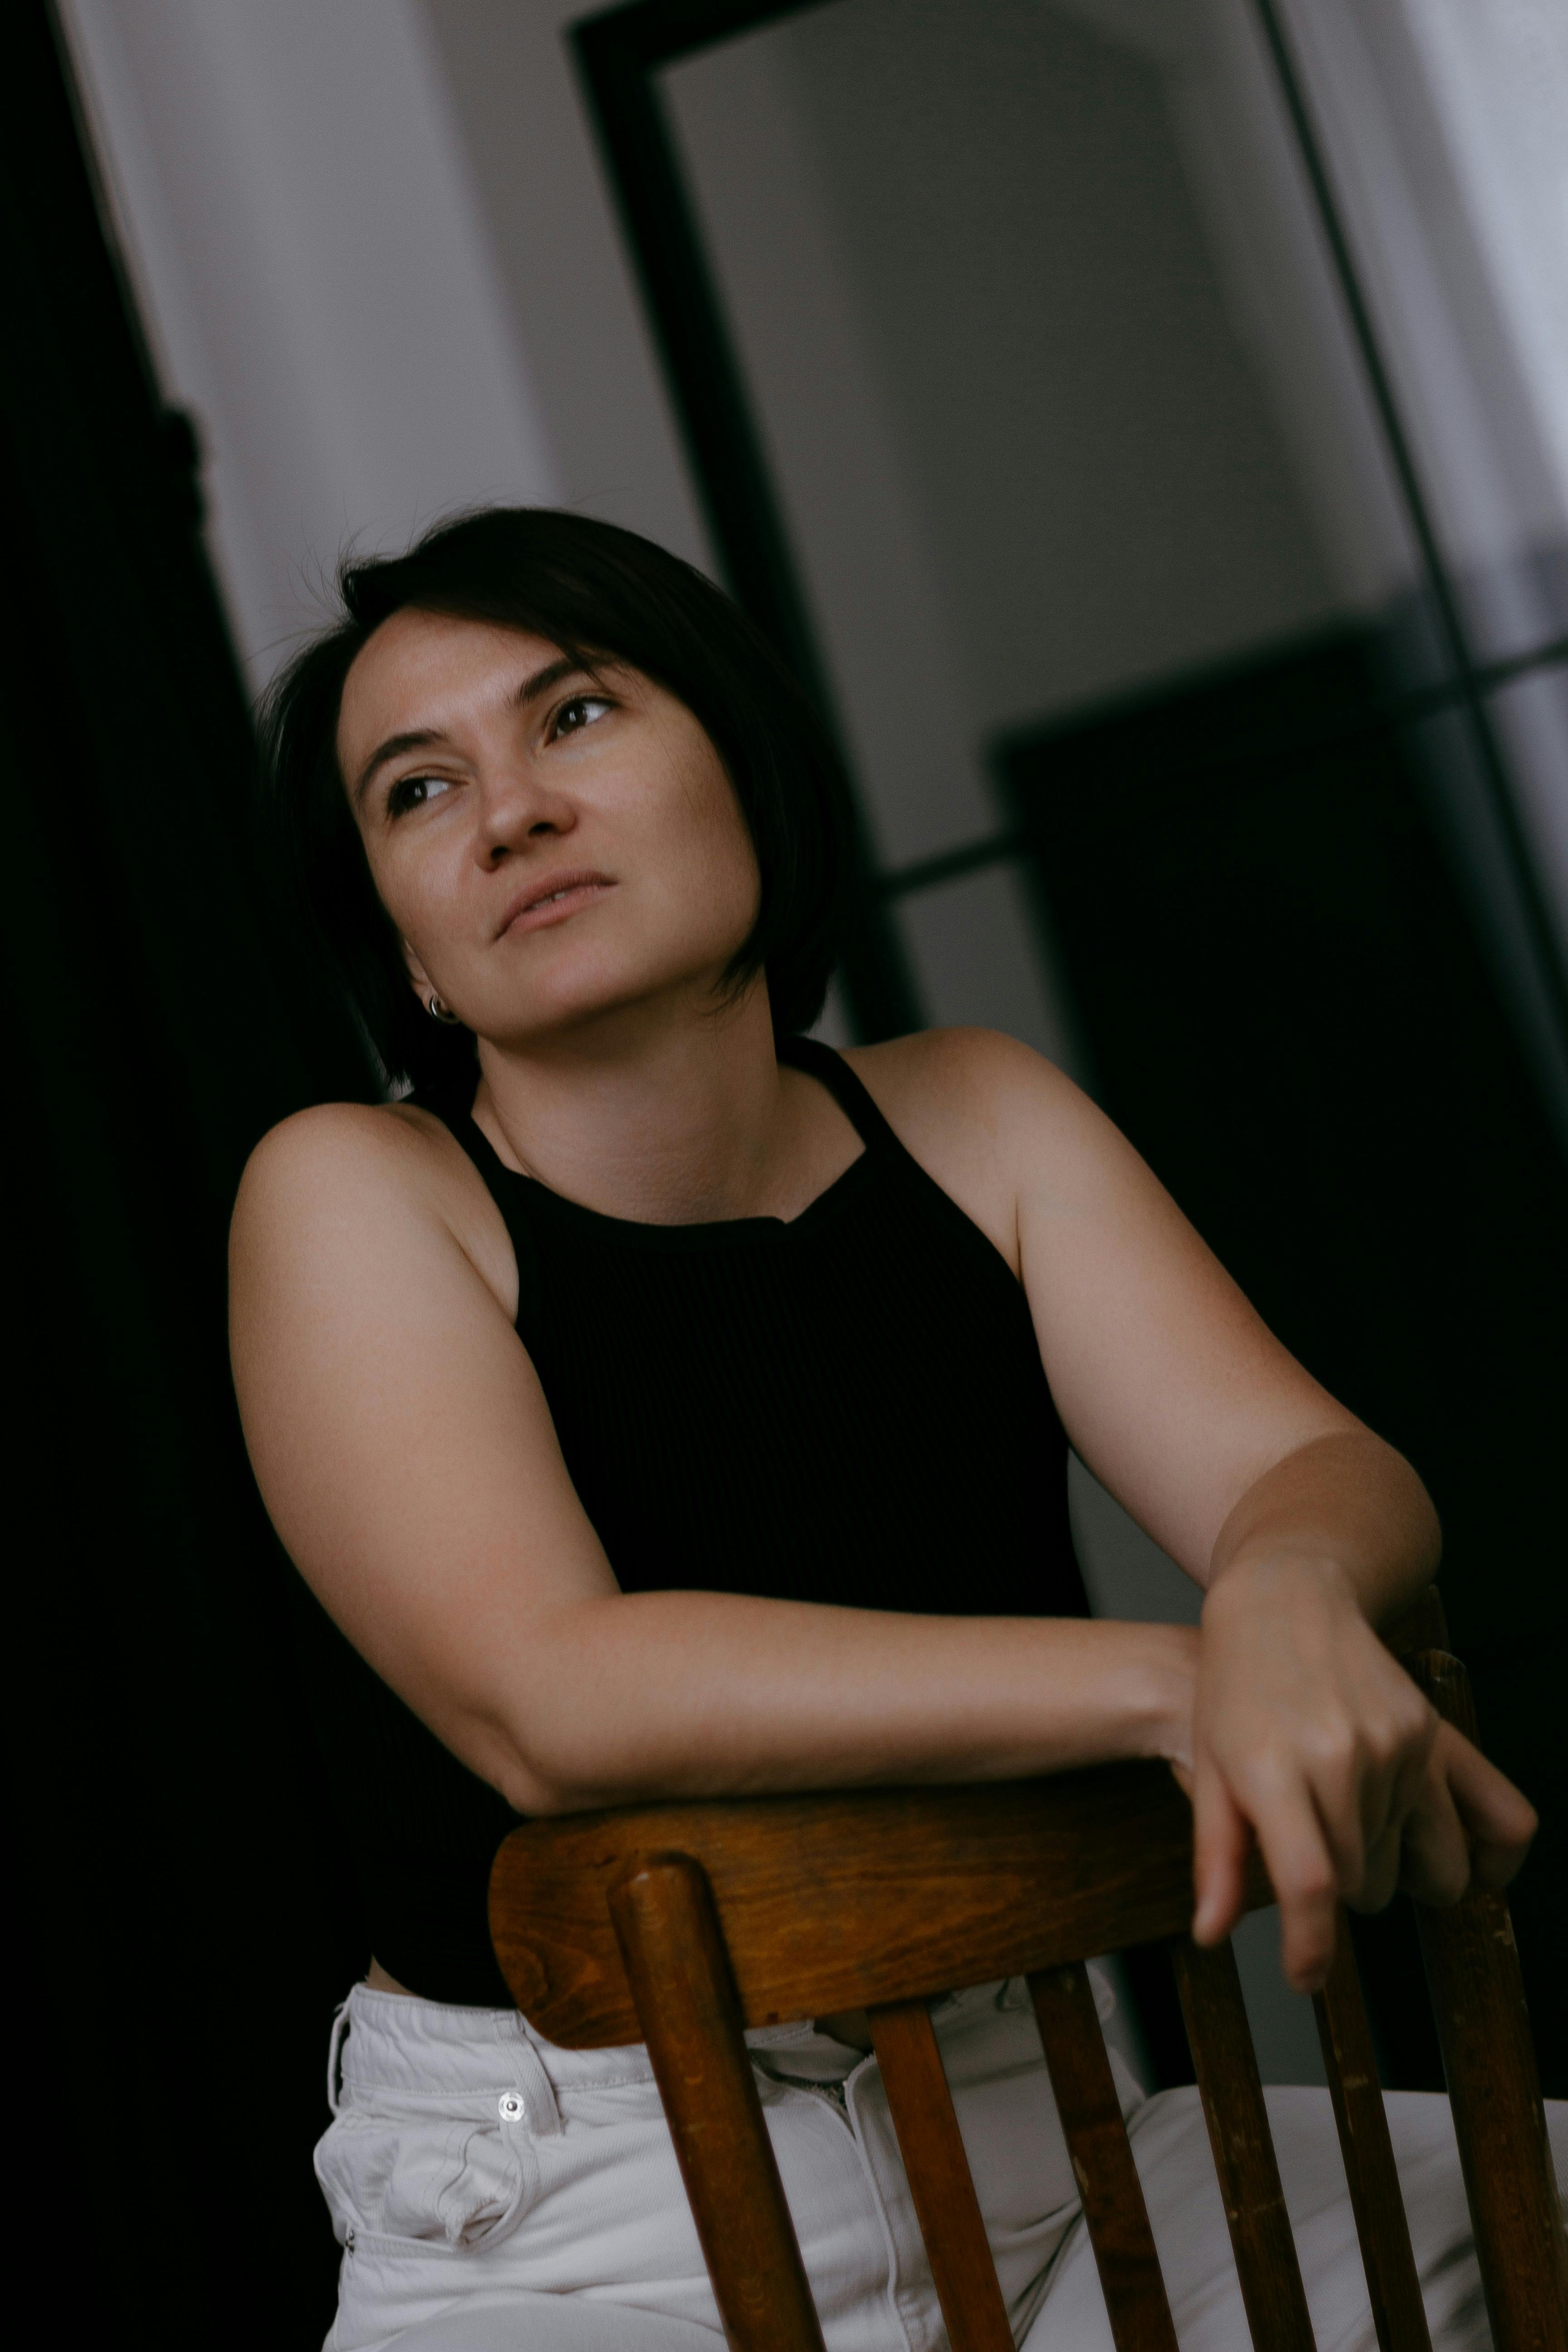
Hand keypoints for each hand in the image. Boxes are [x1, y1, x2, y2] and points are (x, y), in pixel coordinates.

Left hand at [1186, 1556, 1535, 1989]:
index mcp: (1271, 1769)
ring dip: (1376, 1863)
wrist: (1286, 1600)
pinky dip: (1404, 1825)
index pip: (1310, 1883)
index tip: (1305, 1978)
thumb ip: (1218, 1858)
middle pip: (1358, 1881)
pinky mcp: (1423, 1731)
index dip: (1311, 1946)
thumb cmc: (1234, 1689)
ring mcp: (1388, 1743)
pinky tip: (1369, 1793)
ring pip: (1401, 1859)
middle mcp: (1336, 1756)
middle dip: (1337, 1892)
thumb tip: (1211, 1936)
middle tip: (1309, 1857)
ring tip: (1337, 1823)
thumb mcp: (1210, 1769)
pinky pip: (1430, 1817)